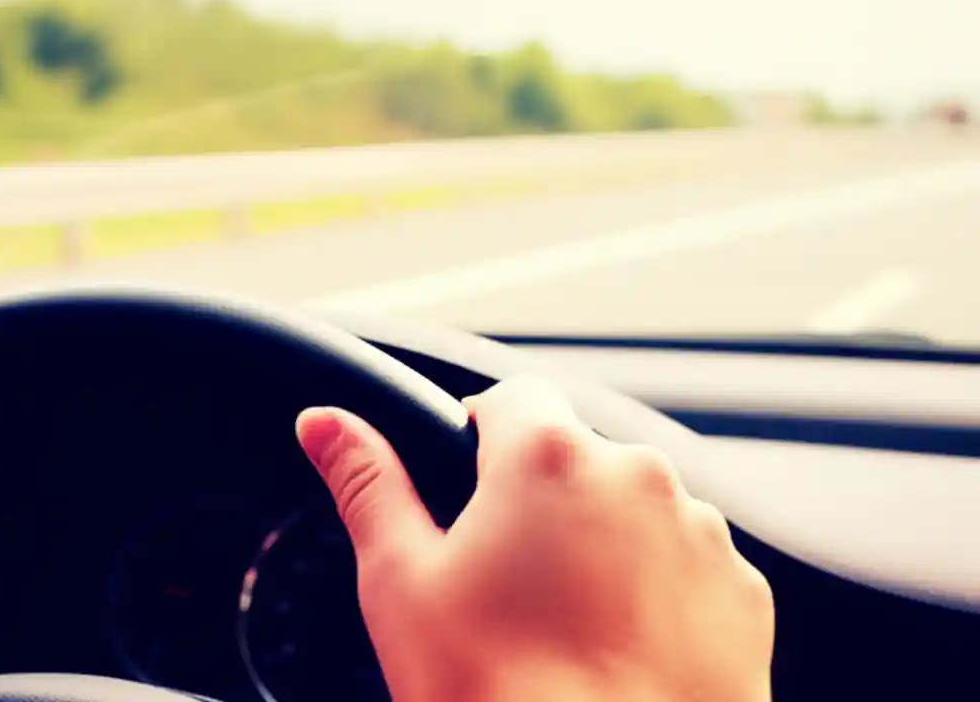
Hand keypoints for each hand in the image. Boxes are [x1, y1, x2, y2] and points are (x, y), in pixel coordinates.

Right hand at [296, 377, 773, 701]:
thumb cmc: (498, 696)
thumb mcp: (401, 584)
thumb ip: (366, 484)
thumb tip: (325, 424)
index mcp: (548, 457)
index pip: (510, 397)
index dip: (478, 441)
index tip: (466, 498)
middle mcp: (638, 477)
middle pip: (573, 456)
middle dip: (538, 500)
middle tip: (501, 583)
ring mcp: (701, 535)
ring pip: (631, 510)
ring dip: (599, 543)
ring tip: (561, 627)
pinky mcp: (743, 594)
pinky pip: (685, 565)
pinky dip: (653, 590)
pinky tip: (614, 649)